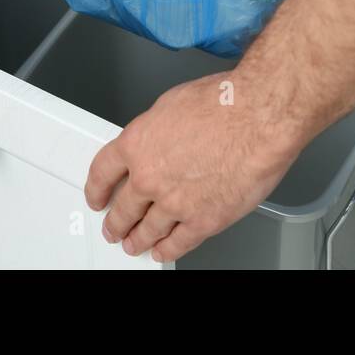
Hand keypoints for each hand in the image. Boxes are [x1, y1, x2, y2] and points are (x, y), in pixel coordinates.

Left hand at [84, 69, 303, 262]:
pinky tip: (163, 251)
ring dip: (137, 240)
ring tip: (134, 244)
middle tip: (114, 228)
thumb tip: (157, 140)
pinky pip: (178, 243)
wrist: (257, 117)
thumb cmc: (225, 103)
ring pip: (147, 230)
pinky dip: (167, 250)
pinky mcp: (203, 220)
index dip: (97, 189)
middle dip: (116, 222)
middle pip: (123, 208)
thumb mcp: (172, 104)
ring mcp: (174, 203)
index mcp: (137, 144)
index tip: (97, 197)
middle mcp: (149, 177)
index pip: (102, 173)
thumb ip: (157, 131)